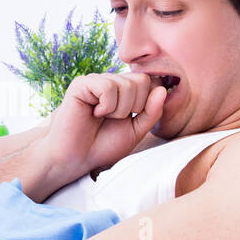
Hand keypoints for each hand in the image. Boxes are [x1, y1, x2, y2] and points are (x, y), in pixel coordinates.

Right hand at [35, 72, 166, 185]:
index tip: (129, 119)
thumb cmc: (103, 146)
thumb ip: (152, 112)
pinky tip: (93, 113)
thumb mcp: (136, 131)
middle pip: (141, 80)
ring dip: (118, 110)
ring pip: (126, 85)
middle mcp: (111, 82)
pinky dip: (106, 106)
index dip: (146, 104)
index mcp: (124, 90)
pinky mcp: (82, 84)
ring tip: (102, 118)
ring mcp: (96, 81)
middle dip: (134, 107)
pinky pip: (108, 87)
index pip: (150, 82)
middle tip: (114, 119)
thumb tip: (162, 90)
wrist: (77, 158)